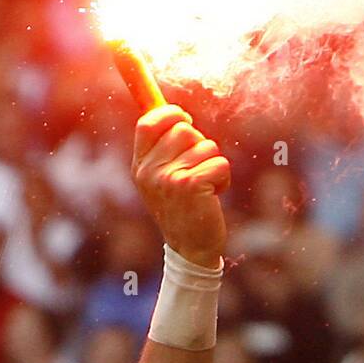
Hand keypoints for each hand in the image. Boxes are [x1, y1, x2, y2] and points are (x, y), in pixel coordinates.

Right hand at [131, 104, 230, 268]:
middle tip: (197, 168)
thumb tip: (177, 113)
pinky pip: (220, 163)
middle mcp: (150, 171)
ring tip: (205, 186)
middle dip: (199, 144)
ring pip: (206, 146)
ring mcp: (169, 178)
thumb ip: (163, 148)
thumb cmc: (182, 209)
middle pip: (183, 130)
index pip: (148, 123)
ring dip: (213, 163)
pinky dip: (223, 178)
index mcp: (139, 167)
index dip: (169, 113)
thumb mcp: (162, 179)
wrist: (190, 249)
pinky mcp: (191, 185)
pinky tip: (213, 195)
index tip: (184, 117)